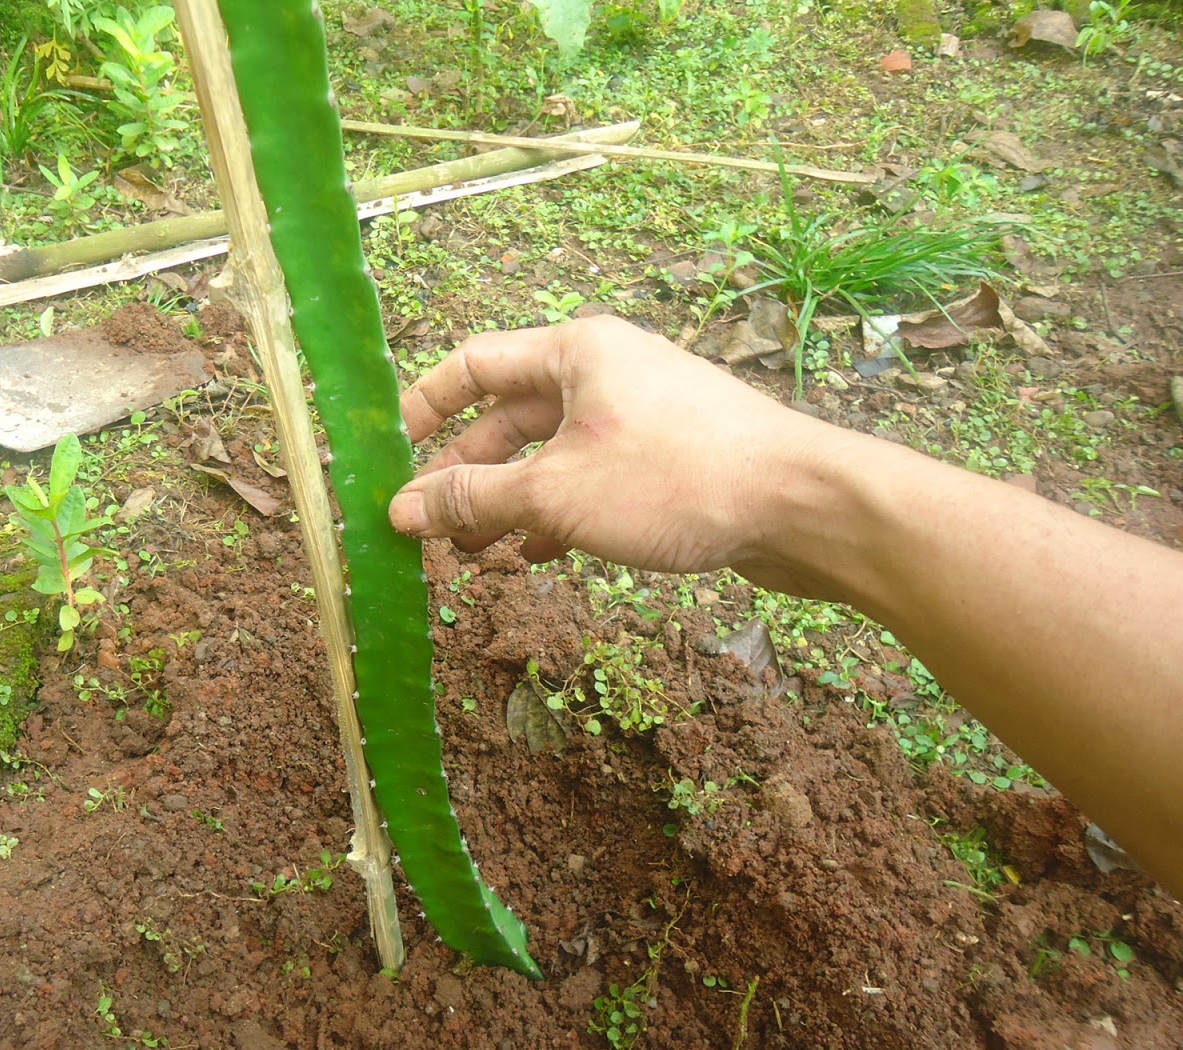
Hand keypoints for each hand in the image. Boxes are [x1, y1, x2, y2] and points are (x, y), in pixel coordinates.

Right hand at [387, 315, 844, 591]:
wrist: (801, 505)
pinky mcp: (667, 458)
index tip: (389, 453)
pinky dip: (556, 512)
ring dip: (508, 502)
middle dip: (465, 473)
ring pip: (549, 455)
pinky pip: (590, 478)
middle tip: (429, 527)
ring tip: (475, 556)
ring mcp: (639, 414)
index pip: (472, 364)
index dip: (423, 407)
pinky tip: (538, 556)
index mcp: (574, 352)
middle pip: (508, 416)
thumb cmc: (677, 479)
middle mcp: (605, 372)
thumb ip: (475, 499)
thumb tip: (403, 510)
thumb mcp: (557, 492)